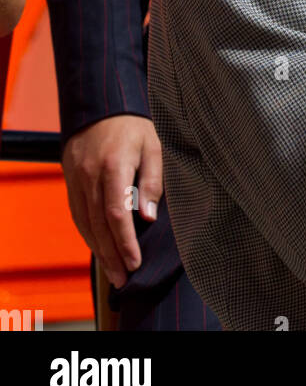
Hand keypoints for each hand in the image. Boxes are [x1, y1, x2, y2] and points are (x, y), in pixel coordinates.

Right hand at [61, 115, 163, 288]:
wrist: (102, 107)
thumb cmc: (135, 127)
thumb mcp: (154, 146)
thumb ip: (153, 180)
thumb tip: (148, 217)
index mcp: (113, 165)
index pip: (116, 213)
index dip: (125, 242)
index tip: (135, 262)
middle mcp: (90, 175)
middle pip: (99, 224)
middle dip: (112, 255)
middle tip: (125, 278)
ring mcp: (77, 179)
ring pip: (85, 223)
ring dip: (99, 251)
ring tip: (114, 272)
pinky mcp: (71, 181)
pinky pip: (78, 214)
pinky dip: (88, 235)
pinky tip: (100, 248)